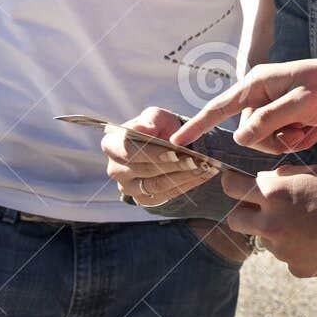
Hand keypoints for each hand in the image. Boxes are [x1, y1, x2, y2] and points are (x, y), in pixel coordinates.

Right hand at [100, 107, 217, 207]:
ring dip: (183, 177)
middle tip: (197, 161)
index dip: (153, 152)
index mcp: (111, 144)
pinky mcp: (143, 199)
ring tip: (204, 168)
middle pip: (144, 169)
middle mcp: (115, 169)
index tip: (175, 151)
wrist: (166, 145)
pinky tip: (203, 176)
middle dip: (173, 165)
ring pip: (157, 185)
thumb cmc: (158, 128)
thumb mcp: (156, 117)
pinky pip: (166, 195)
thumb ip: (150, 120)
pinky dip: (187, 185)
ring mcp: (127, 187)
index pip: (129, 150)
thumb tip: (141, 128)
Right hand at [172, 59, 316, 153]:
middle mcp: (262, 93)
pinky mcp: (288, 117)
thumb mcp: (299, 105)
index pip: (220, 107)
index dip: (197, 125)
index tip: (176, 141)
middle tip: (299, 127)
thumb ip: (267, 121)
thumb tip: (240, 138)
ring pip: (265, 141)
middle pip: (248, 132)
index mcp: (258, 82)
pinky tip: (316, 127)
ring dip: (288, 140)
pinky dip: (299, 139)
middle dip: (272, 139)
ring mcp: (275, 106)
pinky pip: (282, 141)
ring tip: (310, 125)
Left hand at [220, 164, 316, 277]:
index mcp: (272, 193)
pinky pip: (287, 257)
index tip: (234, 185)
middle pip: (235, 220)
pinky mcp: (294, 268)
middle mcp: (270, 222)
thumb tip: (262, 180)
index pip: (231, 188)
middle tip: (260, 211)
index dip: (232, 185)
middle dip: (244, 214)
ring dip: (276, 232)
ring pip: (264, 240)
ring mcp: (281, 249)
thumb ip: (281, 177)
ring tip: (308, 226)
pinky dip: (297, 250)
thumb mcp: (311, 173)